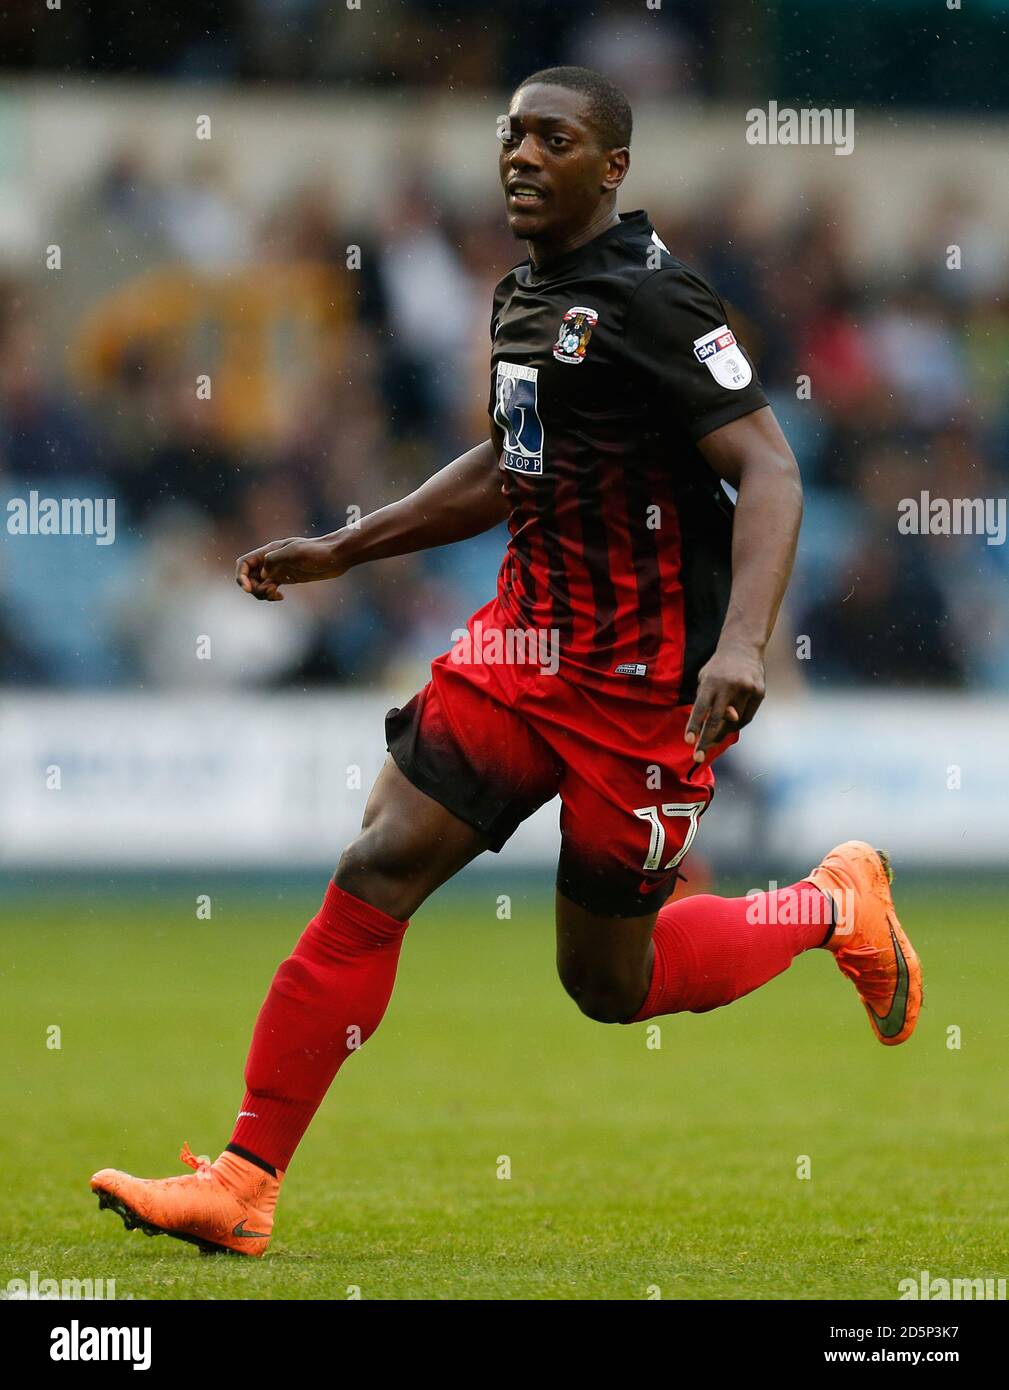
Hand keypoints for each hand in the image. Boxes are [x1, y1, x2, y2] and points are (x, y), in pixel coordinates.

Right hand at [235, 536, 344, 601]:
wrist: (337, 556)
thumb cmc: (318, 551)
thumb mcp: (295, 552)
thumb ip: (275, 559)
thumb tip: (263, 573)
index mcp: (269, 551)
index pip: (245, 563)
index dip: (241, 577)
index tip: (248, 589)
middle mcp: (271, 560)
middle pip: (250, 577)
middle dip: (254, 588)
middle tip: (270, 592)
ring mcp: (279, 570)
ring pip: (259, 584)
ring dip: (262, 593)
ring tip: (277, 595)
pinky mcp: (287, 578)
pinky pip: (270, 588)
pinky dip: (270, 595)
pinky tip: (281, 597)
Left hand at [685, 639, 765, 762]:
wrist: (743, 647)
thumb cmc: (718, 668)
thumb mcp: (705, 678)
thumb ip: (707, 701)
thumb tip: (719, 725)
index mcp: (711, 683)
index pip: (700, 709)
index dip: (694, 726)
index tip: (689, 742)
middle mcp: (729, 687)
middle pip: (717, 720)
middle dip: (706, 740)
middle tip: (698, 756)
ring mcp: (747, 690)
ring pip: (734, 722)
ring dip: (722, 733)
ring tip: (713, 738)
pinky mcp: (759, 693)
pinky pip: (747, 717)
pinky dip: (737, 725)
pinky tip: (730, 727)